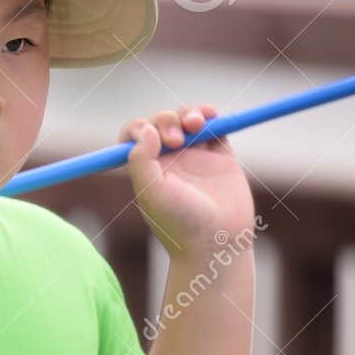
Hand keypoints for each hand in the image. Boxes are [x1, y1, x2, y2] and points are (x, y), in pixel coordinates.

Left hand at [119, 104, 254, 257]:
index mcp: (146, 169)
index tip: (150, 135)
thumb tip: (146, 129)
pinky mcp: (220, 156)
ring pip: (186, 120)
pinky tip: (209, 115)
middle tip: (175, 140)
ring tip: (194, 123)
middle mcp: (168, 161)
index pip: (134, 137)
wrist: (218, 242)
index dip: (138, 127)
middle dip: (166, 120)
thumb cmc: (180, 223)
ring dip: (187, 113)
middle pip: (162, 123)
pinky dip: (209, 114)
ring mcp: (195, 157)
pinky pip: (213, 126)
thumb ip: (141, 159)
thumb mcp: (150, 193)